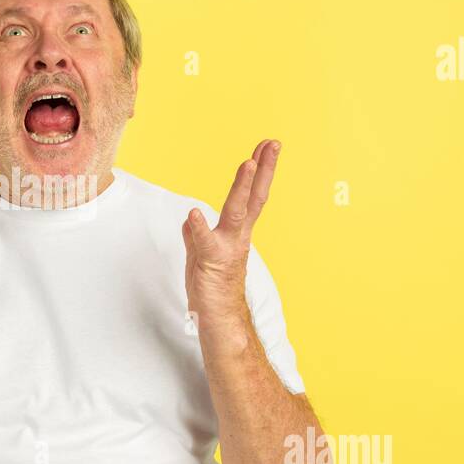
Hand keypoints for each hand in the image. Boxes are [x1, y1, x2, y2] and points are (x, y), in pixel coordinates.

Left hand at [182, 139, 281, 321]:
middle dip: (262, 169)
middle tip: (272, 143)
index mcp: (235, 233)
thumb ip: (197, 235)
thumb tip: (191, 218)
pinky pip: (205, 243)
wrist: (217, 320)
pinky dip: (199, 227)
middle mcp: (236, 237)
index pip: (249, 196)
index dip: (257, 171)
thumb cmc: (211, 289)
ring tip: (248, 163)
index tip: (265, 147)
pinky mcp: (211, 262)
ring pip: (236, 213)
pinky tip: (193, 212)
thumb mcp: (200, 255)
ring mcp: (226, 248)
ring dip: (241, 188)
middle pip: (253, 197)